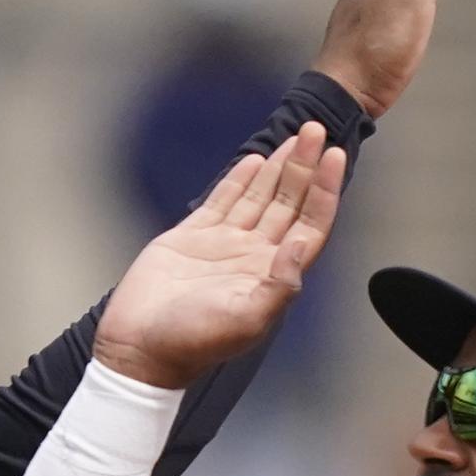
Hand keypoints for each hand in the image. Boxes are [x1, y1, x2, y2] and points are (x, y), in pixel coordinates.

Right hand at [92, 122, 345, 387]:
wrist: (140, 346)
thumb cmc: (193, 342)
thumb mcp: (245, 319)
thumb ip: (279, 285)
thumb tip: (301, 243)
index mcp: (272, 274)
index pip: (309, 224)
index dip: (324, 191)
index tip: (334, 156)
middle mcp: (254, 256)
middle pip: (289, 202)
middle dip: (305, 167)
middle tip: (316, 130)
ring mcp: (224, 245)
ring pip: (260, 196)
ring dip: (279, 167)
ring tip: (297, 136)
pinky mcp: (193, 238)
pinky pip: (224, 201)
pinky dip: (240, 179)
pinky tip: (256, 159)